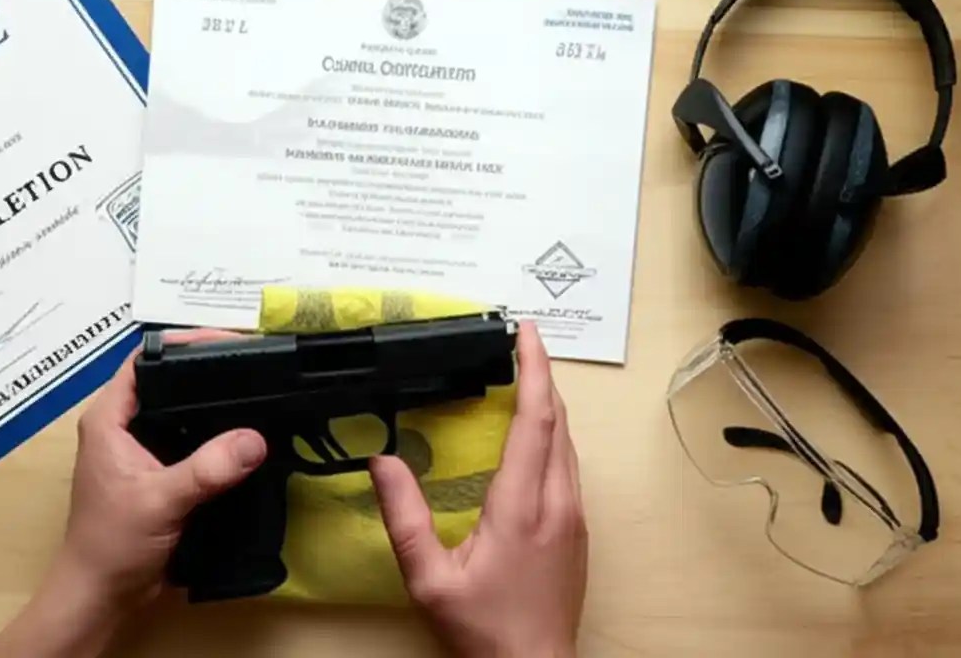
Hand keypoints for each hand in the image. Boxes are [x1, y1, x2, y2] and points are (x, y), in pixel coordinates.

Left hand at [0, 329, 266, 657]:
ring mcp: (143, 450)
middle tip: (254, 361)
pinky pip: (194, 441)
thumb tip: (255, 439)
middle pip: (169, 380)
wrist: (102, 596)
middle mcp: (124, 426)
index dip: (182, 343)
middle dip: (208, 370)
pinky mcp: (162, 473)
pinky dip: (218, 435)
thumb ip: (206, 469)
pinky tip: (247, 434)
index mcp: (109, 418)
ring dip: (215, 405)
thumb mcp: (160, 501)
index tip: (227, 340)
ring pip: (183, 412)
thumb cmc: (111, 545)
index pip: (144, 361)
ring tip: (257, 389)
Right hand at [370, 322, 586, 657]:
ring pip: (569, 443)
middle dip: (542, 376)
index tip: (526, 333)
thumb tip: (382, 462)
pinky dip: (553, 434)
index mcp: (523, 507)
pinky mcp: (578, 531)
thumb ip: (404, 518)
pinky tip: (534, 435)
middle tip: (519, 344)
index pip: (536, 420)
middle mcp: (558, 504)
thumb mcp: (429, 579)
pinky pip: (569, 465)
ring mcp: (574, 517)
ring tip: (524, 378)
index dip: (534, 370)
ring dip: (549, 405)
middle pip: (559, 422)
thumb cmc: (484, 631)